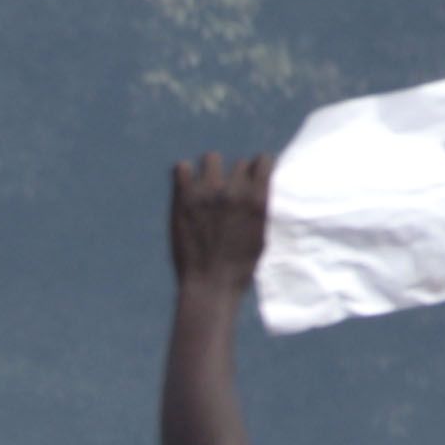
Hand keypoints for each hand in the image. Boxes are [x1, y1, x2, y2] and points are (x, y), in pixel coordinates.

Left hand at [167, 152, 271, 293]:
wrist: (210, 286)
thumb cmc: (240, 267)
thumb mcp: (261, 234)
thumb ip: (260, 207)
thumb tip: (260, 190)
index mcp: (258, 198)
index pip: (263, 160)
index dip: (258, 169)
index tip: (252, 181)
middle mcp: (234, 190)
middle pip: (238, 164)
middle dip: (235, 179)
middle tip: (227, 199)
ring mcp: (207, 193)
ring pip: (211, 158)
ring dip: (210, 171)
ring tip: (206, 189)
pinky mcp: (183, 200)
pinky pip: (181, 168)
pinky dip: (183, 175)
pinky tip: (186, 190)